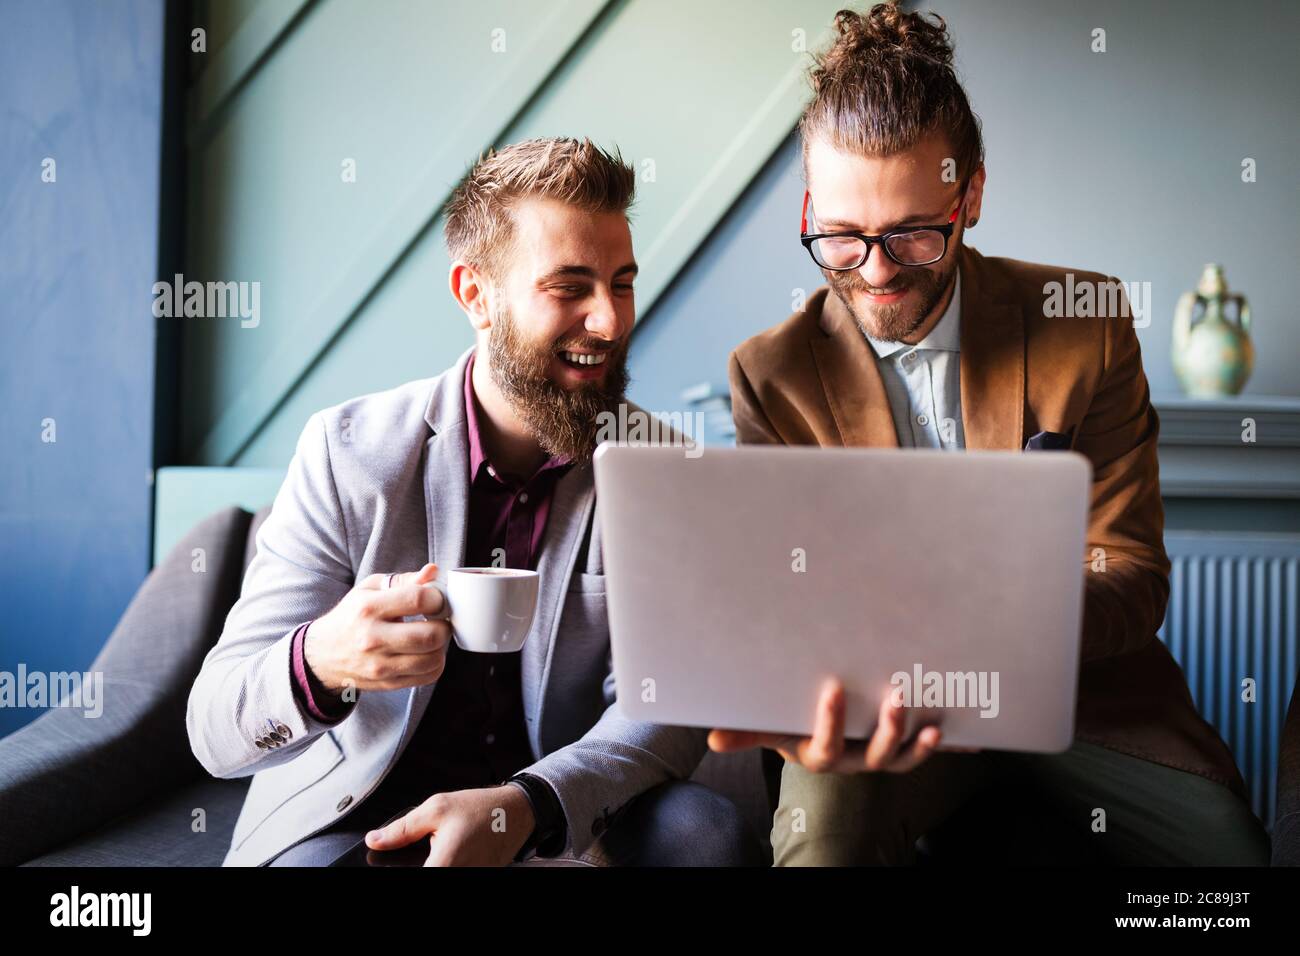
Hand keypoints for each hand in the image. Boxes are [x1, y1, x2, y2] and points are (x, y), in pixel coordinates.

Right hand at [304, 563, 451, 693]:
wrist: (322, 654)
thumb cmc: (351, 616)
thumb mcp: (369, 589)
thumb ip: (404, 580)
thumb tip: (433, 571)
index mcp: (369, 608)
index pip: (418, 599)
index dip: (438, 598)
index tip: (437, 599)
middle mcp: (373, 639)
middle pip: (431, 635)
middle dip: (444, 624)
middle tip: (439, 619)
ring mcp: (380, 665)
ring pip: (434, 659)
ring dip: (442, 646)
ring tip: (432, 635)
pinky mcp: (388, 683)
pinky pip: (428, 676)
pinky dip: (436, 663)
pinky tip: (426, 652)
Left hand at [364, 785, 535, 866]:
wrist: (515, 812)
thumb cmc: (481, 809)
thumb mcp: (436, 809)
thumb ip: (401, 829)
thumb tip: (375, 840)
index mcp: (443, 864)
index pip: (410, 876)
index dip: (398, 870)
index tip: (394, 862)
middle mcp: (459, 875)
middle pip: (426, 875)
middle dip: (417, 865)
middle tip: (427, 850)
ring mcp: (470, 877)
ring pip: (440, 874)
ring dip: (434, 863)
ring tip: (441, 848)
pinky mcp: (478, 876)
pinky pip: (455, 873)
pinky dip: (448, 864)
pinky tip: (452, 853)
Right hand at [707, 677, 979, 773]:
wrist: (816, 735)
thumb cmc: (791, 724)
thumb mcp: (769, 727)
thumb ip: (746, 732)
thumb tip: (712, 740)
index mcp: (821, 755)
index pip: (827, 747)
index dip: (830, 723)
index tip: (831, 688)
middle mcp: (856, 760)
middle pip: (876, 755)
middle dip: (890, 729)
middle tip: (898, 698)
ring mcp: (881, 755)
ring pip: (903, 757)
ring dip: (921, 744)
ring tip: (933, 725)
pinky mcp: (903, 747)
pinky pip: (927, 749)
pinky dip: (950, 744)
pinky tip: (972, 737)